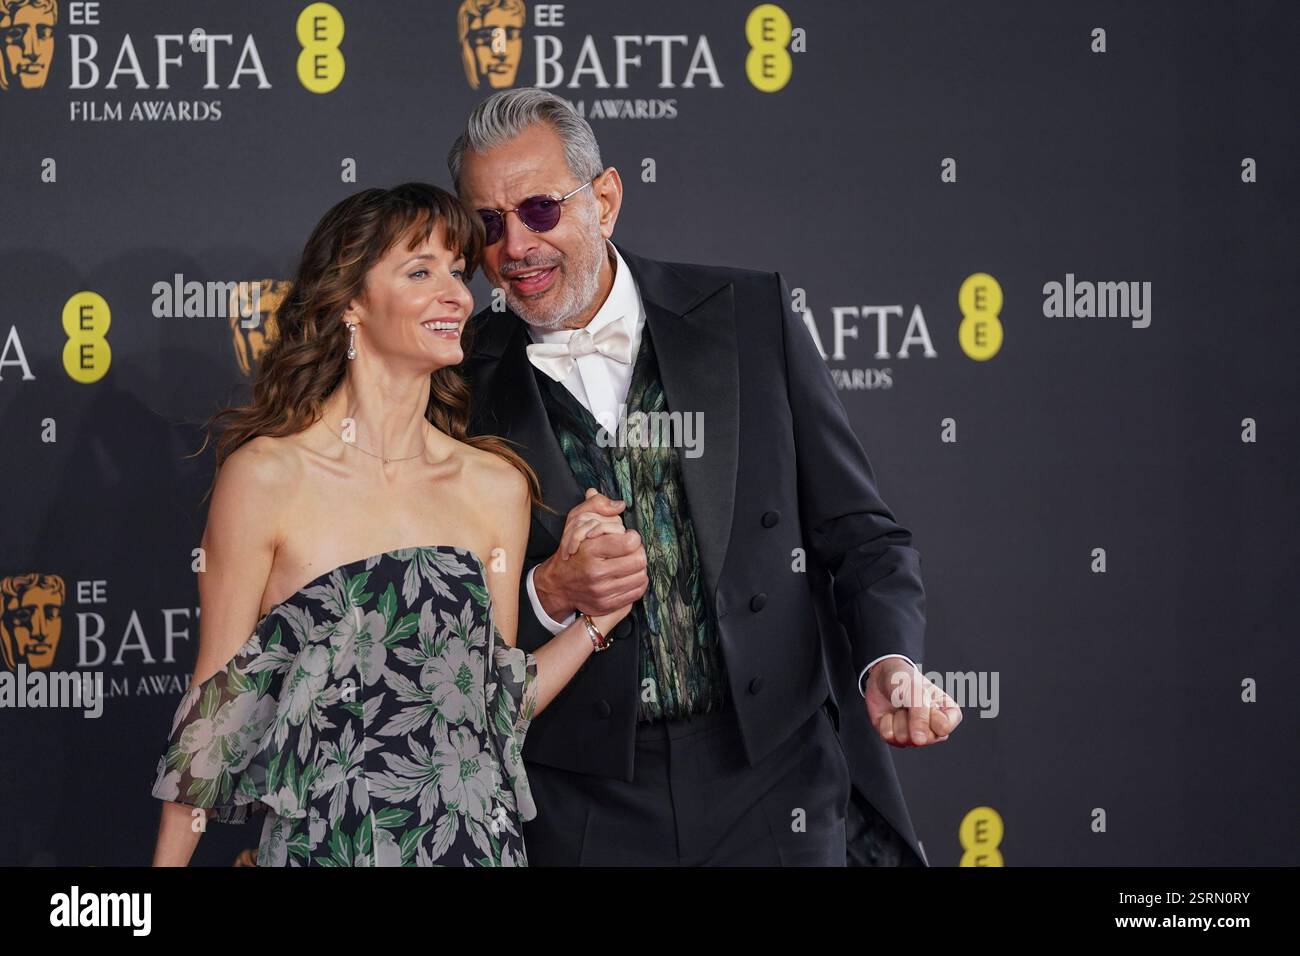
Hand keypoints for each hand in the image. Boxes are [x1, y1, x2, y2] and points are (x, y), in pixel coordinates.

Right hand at [534, 489, 648, 618]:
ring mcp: (602, 592)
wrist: (559, 584)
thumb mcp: (576, 522)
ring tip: (630, 562)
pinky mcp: (607, 605)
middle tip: (632, 550)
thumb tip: (620, 504)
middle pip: (639, 560)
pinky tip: (628, 575)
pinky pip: (636, 592)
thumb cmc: (573, 551)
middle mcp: (596, 573)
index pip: (629, 543)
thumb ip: (597, 506)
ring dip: (639, 568)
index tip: (628, 536)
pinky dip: (636, 582)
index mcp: (590, 551)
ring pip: (641, 577)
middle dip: (639, 552)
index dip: (633, 537)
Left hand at [864, 658, 961, 747]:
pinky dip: (885, 722)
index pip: (944, 728)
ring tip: (900, 707)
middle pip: (924, 738)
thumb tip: (920, 740)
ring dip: (897, 719)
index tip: (925, 701)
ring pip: (905, 739)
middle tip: (909, 703)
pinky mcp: (897, 739)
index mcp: (949, 714)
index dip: (929, 715)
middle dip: (910, 718)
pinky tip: (889, 714)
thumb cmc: (905, 681)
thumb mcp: (916, 691)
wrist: (881, 676)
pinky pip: (889, 738)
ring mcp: (916, 736)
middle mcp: (935, 729)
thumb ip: (921, 715)